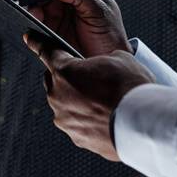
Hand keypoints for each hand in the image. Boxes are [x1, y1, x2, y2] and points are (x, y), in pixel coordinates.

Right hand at [19, 0, 128, 57]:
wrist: (110, 62)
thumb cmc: (112, 36)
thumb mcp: (99, 10)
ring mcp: (58, 15)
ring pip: (37, 3)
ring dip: (32, 6)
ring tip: (35, 14)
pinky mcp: (51, 31)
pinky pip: (35, 22)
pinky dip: (31, 20)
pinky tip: (34, 23)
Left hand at [23, 30, 154, 160]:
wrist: (144, 124)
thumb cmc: (132, 90)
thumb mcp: (119, 58)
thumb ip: (101, 59)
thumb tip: (103, 66)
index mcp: (65, 72)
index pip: (47, 52)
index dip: (39, 43)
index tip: (31, 38)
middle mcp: (58, 97)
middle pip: (55, 81)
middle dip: (69, 77)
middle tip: (92, 77)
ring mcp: (66, 120)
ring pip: (66, 105)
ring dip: (79, 101)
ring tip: (105, 101)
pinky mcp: (77, 138)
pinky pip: (77, 124)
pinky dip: (88, 120)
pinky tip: (106, 116)